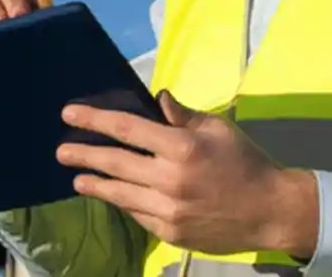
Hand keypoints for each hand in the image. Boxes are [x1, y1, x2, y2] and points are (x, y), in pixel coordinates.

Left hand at [56, 91, 318, 257]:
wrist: (270, 211)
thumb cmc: (245, 162)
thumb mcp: (218, 129)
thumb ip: (182, 116)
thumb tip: (156, 98)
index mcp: (182, 147)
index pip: (127, 129)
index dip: (95, 120)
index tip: (69, 114)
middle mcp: (169, 179)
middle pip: (115, 163)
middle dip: (83, 155)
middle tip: (61, 151)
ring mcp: (168, 210)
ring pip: (119, 194)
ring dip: (94, 185)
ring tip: (77, 179)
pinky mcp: (170, 233)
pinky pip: (137, 214)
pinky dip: (123, 203)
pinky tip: (113, 196)